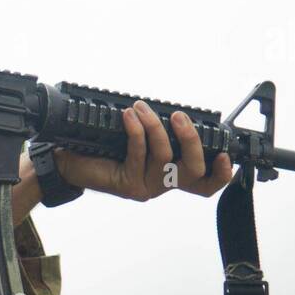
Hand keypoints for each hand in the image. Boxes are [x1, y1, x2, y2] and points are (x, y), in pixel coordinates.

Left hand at [56, 100, 233, 201]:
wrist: (69, 162)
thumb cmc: (105, 147)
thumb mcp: (139, 136)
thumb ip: (160, 131)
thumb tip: (175, 111)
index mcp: (171, 174)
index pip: (205, 183)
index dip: (220, 174)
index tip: (225, 155)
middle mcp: (163, 183)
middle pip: (194, 171)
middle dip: (191, 139)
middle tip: (179, 116)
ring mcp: (146, 187)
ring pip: (164, 157)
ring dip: (155, 126)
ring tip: (140, 107)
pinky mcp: (128, 184)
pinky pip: (139, 153)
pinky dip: (137, 131)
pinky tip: (129, 116)